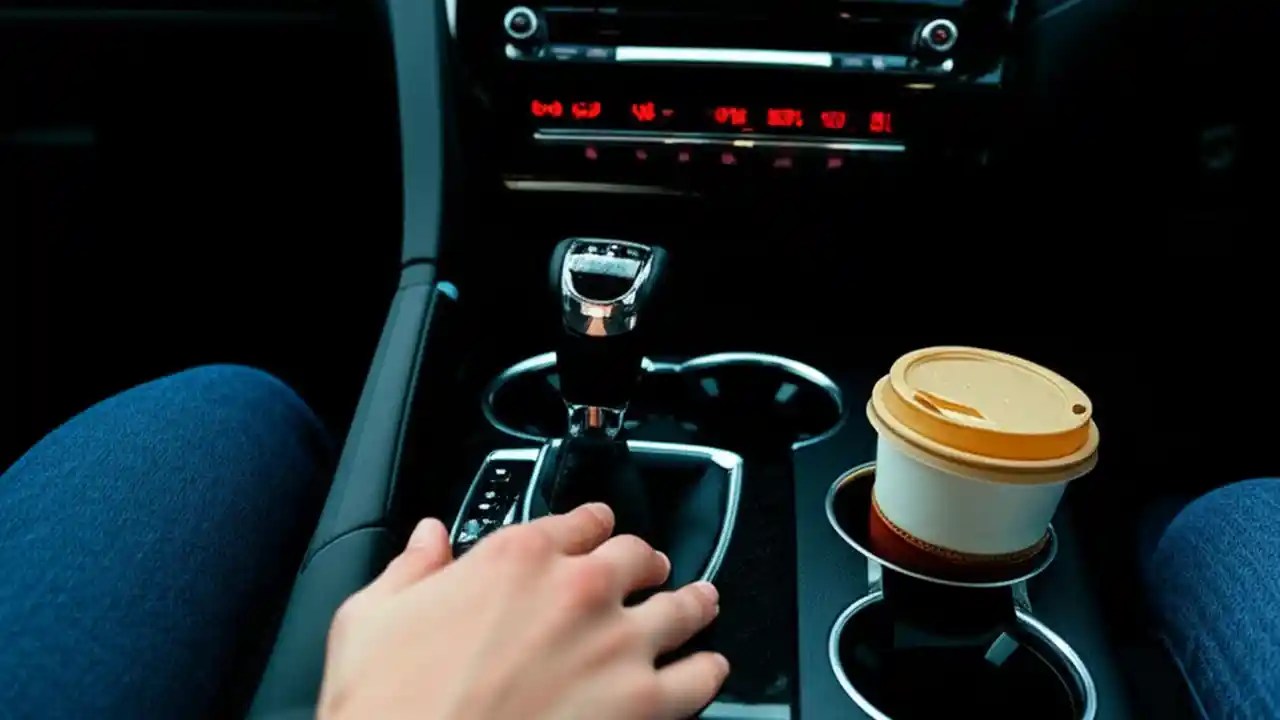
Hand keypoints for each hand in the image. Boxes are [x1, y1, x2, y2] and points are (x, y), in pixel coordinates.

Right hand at [318, 503, 727, 719]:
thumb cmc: (387, 705)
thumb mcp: (371, 617)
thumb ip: (412, 568)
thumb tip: (429, 538)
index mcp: (516, 559)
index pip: (579, 521)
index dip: (591, 524)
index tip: (596, 531)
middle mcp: (577, 590)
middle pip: (636, 555)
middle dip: (643, 561)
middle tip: (647, 570)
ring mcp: (616, 645)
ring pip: (681, 606)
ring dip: (691, 602)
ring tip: (700, 603)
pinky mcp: (642, 705)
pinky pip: (699, 678)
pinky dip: (708, 670)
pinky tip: (709, 668)